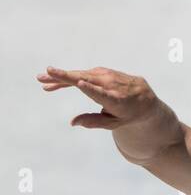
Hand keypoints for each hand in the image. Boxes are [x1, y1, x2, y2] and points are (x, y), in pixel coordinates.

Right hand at [35, 65, 158, 129]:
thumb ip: (94, 122)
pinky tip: (57, 80)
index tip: (79, 83)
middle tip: (41, 78)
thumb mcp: (114, 123)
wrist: (145, 99)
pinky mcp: (101, 71)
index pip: (101, 93)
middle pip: (83, 79)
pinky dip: (70, 77)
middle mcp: (110, 85)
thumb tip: (72, 122)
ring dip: (61, 78)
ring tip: (43, 81)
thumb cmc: (129, 115)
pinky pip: (83, 73)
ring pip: (80, 75)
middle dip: (62, 78)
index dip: (90, 88)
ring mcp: (106, 75)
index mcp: (115, 100)